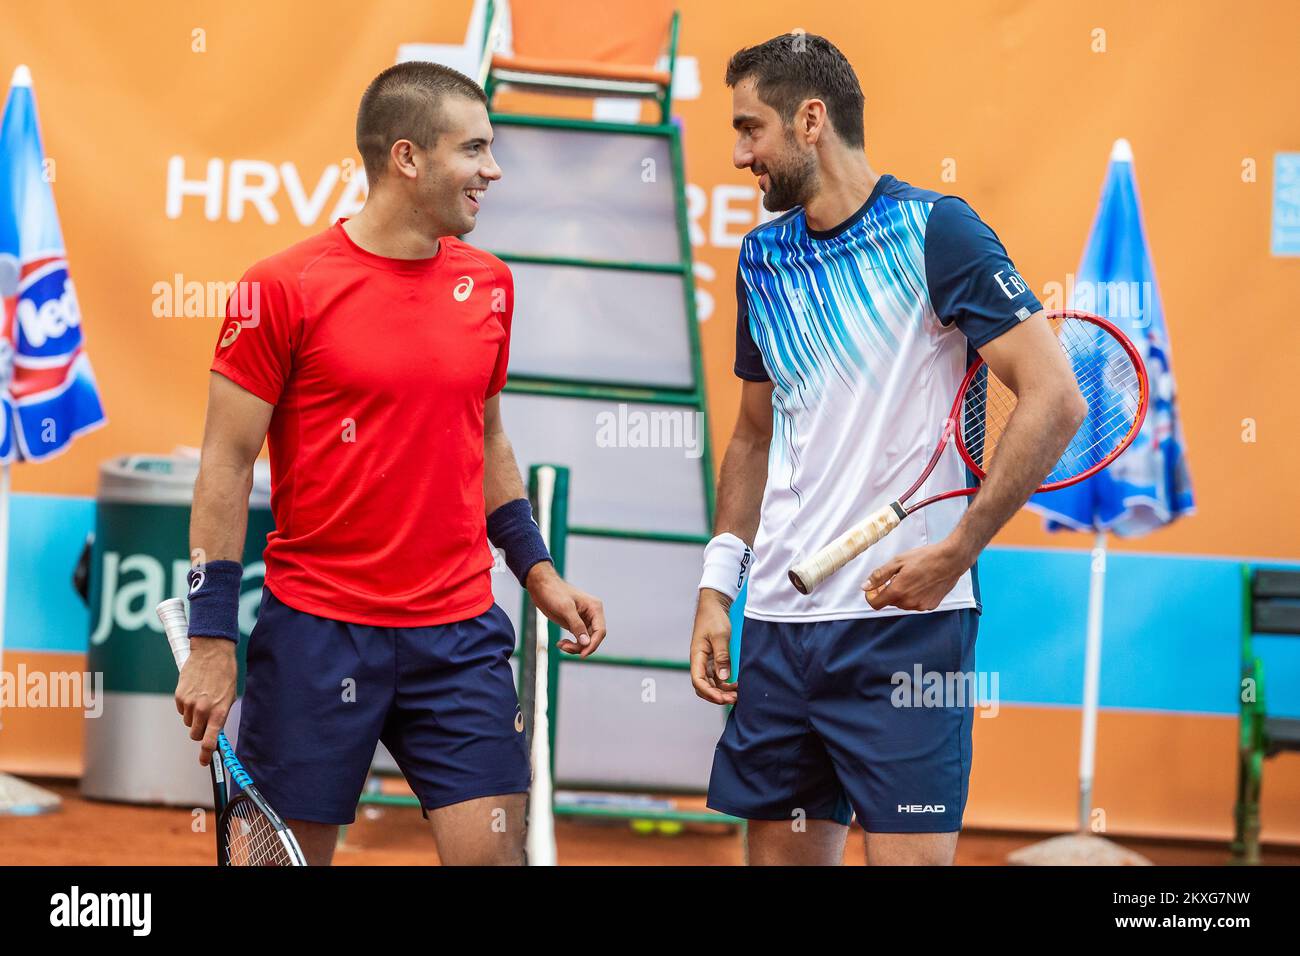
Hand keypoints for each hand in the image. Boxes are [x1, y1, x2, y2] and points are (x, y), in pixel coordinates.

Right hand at [175, 636, 237, 766]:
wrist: (212, 652)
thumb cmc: (225, 674)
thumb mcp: (230, 696)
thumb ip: (221, 715)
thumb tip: (215, 733)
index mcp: (219, 711)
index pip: (210, 740)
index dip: (206, 754)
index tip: (204, 762)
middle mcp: (203, 710)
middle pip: (196, 734)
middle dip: (200, 732)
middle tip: (206, 721)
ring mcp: (189, 703)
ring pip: (188, 722)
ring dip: (194, 717)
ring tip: (202, 699)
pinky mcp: (179, 696)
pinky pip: (181, 710)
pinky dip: (186, 706)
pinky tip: (194, 692)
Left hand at [525, 562, 606, 657]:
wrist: (541, 587)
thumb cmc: (554, 592)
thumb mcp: (565, 609)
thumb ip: (577, 626)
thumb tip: (586, 643)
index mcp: (594, 608)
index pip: (600, 631)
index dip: (593, 644)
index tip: (582, 655)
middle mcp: (592, 614)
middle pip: (593, 638)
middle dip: (581, 646)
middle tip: (566, 648)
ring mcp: (584, 620)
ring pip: (585, 641)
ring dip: (575, 646)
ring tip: (561, 645)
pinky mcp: (575, 624)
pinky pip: (578, 639)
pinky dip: (571, 644)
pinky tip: (561, 643)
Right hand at [690, 589, 736, 704]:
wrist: (715, 605)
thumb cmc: (714, 617)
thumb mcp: (720, 635)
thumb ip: (722, 656)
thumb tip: (724, 678)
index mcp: (697, 656)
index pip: (698, 681)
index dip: (709, 693)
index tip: (723, 699)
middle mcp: (700, 662)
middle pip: (704, 687)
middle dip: (717, 696)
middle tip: (734, 699)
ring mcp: (708, 662)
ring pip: (712, 684)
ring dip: (723, 691)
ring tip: (738, 694)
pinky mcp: (715, 659)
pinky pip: (719, 677)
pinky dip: (727, 684)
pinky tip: (737, 685)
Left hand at [864, 541, 973, 610]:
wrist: (951, 560)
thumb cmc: (925, 558)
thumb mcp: (898, 561)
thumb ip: (879, 575)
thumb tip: (865, 586)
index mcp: (898, 592)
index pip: (876, 604)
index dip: (872, 596)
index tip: (875, 588)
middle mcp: (908, 603)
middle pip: (890, 603)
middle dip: (888, 591)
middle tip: (896, 576)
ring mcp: (920, 606)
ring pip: (903, 604)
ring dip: (902, 594)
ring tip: (911, 577)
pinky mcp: (930, 606)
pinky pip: (916, 604)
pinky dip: (915, 596)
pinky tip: (922, 583)